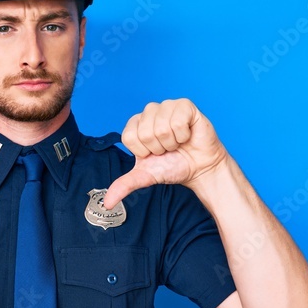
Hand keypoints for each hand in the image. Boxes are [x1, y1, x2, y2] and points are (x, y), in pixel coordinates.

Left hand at [104, 98, 227, 208]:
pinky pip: (178, 122)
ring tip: (177, 142)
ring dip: (172, 143)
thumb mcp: (145, 176)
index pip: (129, 138)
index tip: (154, 154)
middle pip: (145, 133)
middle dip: (159, 148)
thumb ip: (124, 185)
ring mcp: (167, 106)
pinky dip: (184, 135)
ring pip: (161, 128)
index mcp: (136, 124)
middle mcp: (149, 111)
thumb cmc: (173, 166)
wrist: (199, 168)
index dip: (144, 151)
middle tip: (168, 149)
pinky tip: (187, 135)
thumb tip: (108, 203)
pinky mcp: (185, 105)